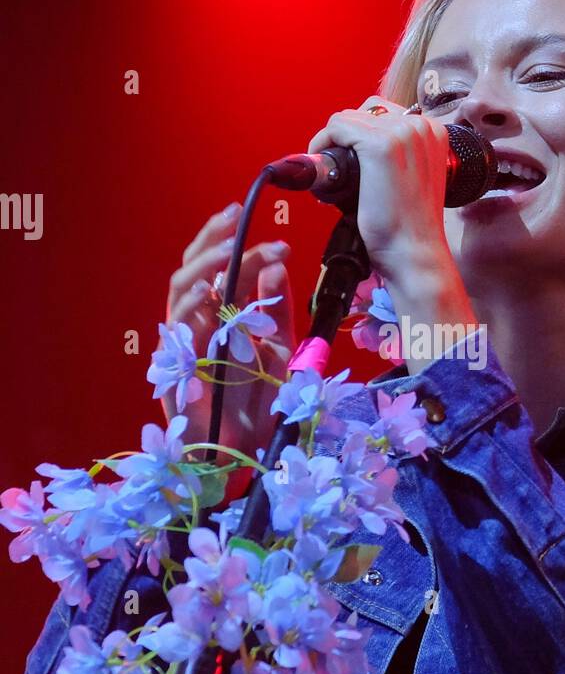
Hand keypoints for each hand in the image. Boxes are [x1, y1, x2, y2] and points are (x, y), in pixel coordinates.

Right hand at [160, 204, 295, 463]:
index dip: (237, 245)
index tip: (267, 232)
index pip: (221, 271)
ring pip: (180, 293)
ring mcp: (183, 346)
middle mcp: (199, 327)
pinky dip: (191, 308)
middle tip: (235, 219)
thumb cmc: (261, 403)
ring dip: (203, 268)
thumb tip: (275, 262)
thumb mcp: (280, 347)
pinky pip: (176, 332)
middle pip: (193, 272)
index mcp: (222, 318)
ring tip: (229, 249)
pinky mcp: (175, 371)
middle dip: (212, 242)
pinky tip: (210, 291)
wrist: (250, 454)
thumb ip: (277, 307)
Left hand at [307, 97, 477, 371]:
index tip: (352, 161)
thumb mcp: (414, 178)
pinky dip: (323, 144)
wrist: (414, 252)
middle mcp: (420, 125)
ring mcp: (401, 133)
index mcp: (433, 131)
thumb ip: (401, 157)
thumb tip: (360, 147)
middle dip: (347, 135)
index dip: (361, 135)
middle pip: (366, 110)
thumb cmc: (410, 225)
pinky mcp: (379, 145)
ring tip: (331, 172)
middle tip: (338, 168)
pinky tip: (326, 169)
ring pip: (348, 117)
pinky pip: (337, 127)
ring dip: (333, 140)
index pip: (385, 113)